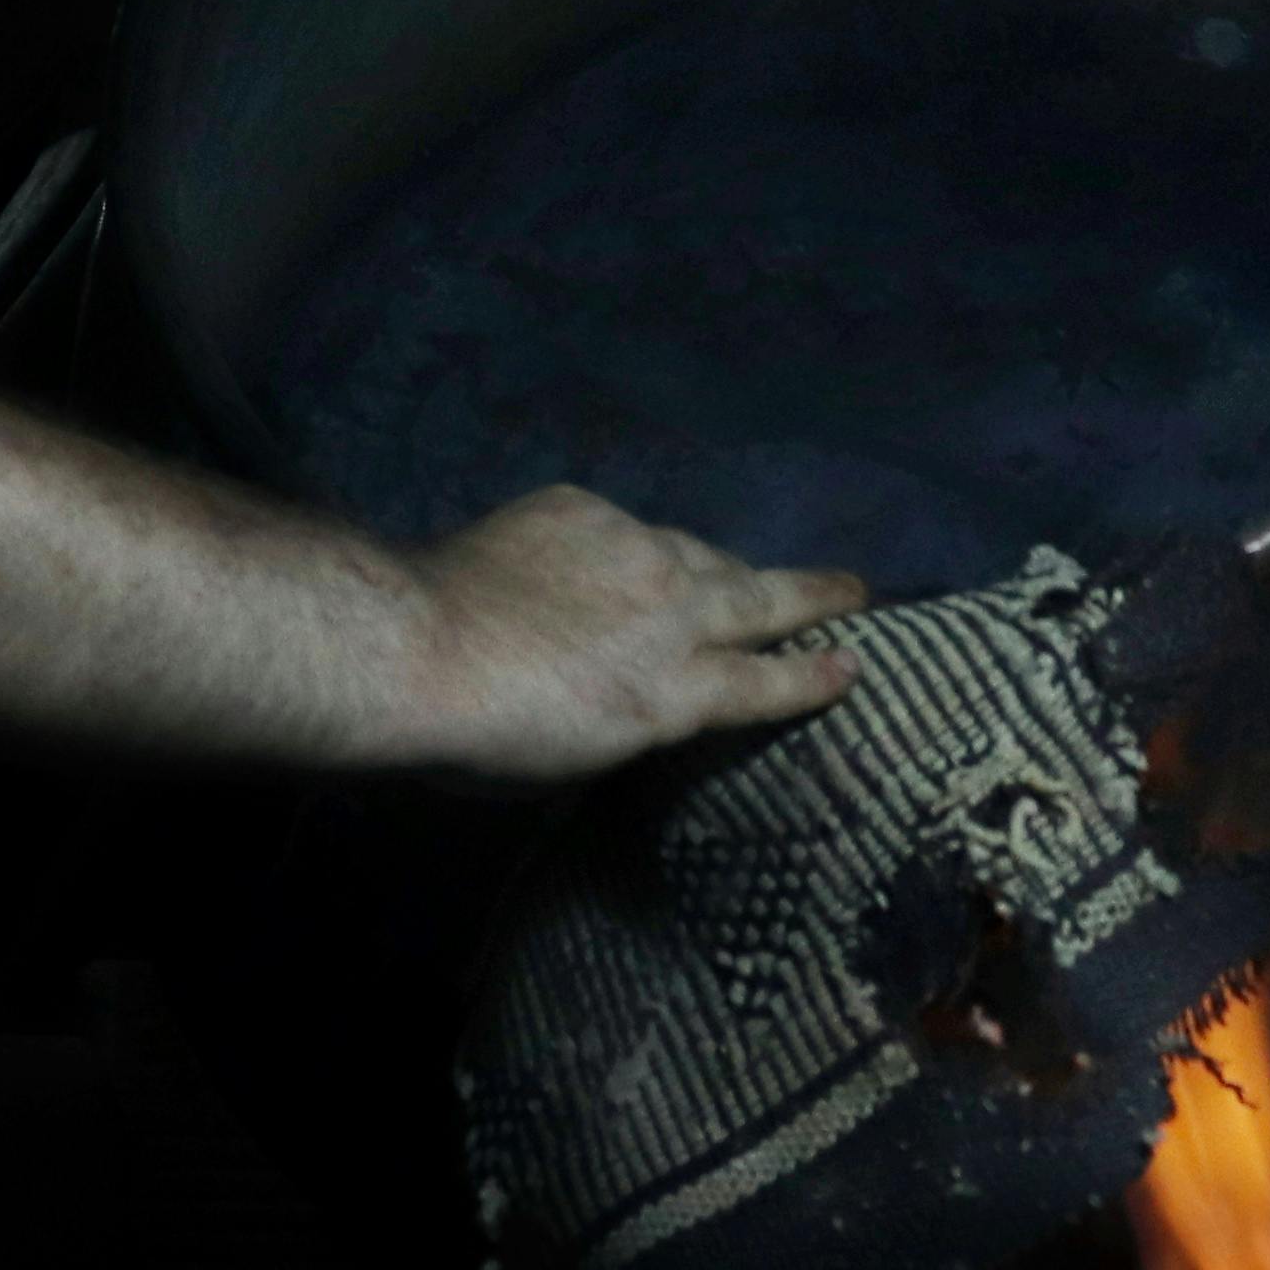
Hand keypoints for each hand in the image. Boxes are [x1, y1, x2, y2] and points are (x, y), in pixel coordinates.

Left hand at [390, 487, 866, 784]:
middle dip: (816, 596)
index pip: (767, 684)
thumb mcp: (579, 760)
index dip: (814, 678)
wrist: (414, 645)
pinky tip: (602, 560)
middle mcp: (674, 613)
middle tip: (854, 589)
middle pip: (764, 599)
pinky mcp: (581, 510)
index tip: (853, 666)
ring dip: (719, 568)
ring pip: (697, 553)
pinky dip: (624, 549)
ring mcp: (631, 549)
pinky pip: (619, 529)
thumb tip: (632, 702)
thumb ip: (628, 722)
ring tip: (737, 574)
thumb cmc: (483, 739)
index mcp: (675, 695)